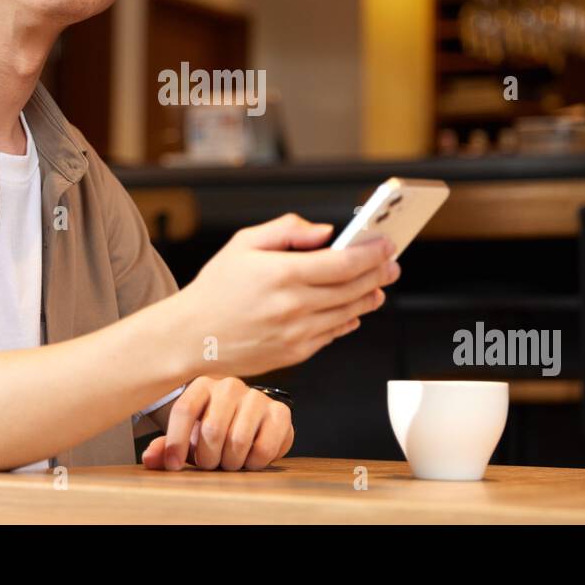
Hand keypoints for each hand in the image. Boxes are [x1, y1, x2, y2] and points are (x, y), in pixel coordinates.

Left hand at [140, 376, 293, 470]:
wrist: (253, 425)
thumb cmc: (215, 430)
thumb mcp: (188, 437)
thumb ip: (166, 447)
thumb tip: (149, 459)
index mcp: (202, 385)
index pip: (184, 409)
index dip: (176, 441)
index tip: (173, 465)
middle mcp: (229, 386)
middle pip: (212, 429)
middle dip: (208, 458)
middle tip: (211, 464)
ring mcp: (256, 397)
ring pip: (238, 441)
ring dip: (232, 462)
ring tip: (230, 461)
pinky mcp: (280, 412)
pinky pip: (264, 448)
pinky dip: (254, 462)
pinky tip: (251, 457)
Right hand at [172, 213, 398, 377]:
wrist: (191, 335)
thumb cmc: (215, 289)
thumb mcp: (244, 243)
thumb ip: (287, 230)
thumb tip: (325, 232)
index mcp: (283, 274)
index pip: (344, 263)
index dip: (372, 253)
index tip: (386, 245)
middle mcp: (293, 306)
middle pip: (353, 288)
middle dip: (379, 274)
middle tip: (392, 264)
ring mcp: (296, 333)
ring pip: (349, 313)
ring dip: (369, 297)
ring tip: (378, 286)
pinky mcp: (295, 353)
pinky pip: (333, 335)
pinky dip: (349, 321)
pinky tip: (355, 311)